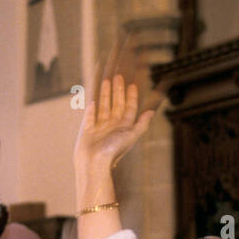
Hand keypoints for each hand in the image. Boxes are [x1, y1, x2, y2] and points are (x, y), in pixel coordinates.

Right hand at [74, 36, 163, 177]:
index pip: (129, 108)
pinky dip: (92, 104)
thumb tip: (151, 112)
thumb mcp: (131, 136)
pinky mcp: (87, 128)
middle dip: (118, 90)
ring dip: (106, 93)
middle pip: (117, 104)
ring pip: (104, 105)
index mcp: (123, 128)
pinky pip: (90, 112)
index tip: (133, 85)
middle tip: (119, 76)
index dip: (132, 97)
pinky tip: (93, 95)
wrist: (93, 162)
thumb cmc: (113, 151)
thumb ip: (142, 124)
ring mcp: (100, 126)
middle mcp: (112, 126)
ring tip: (107, 80)